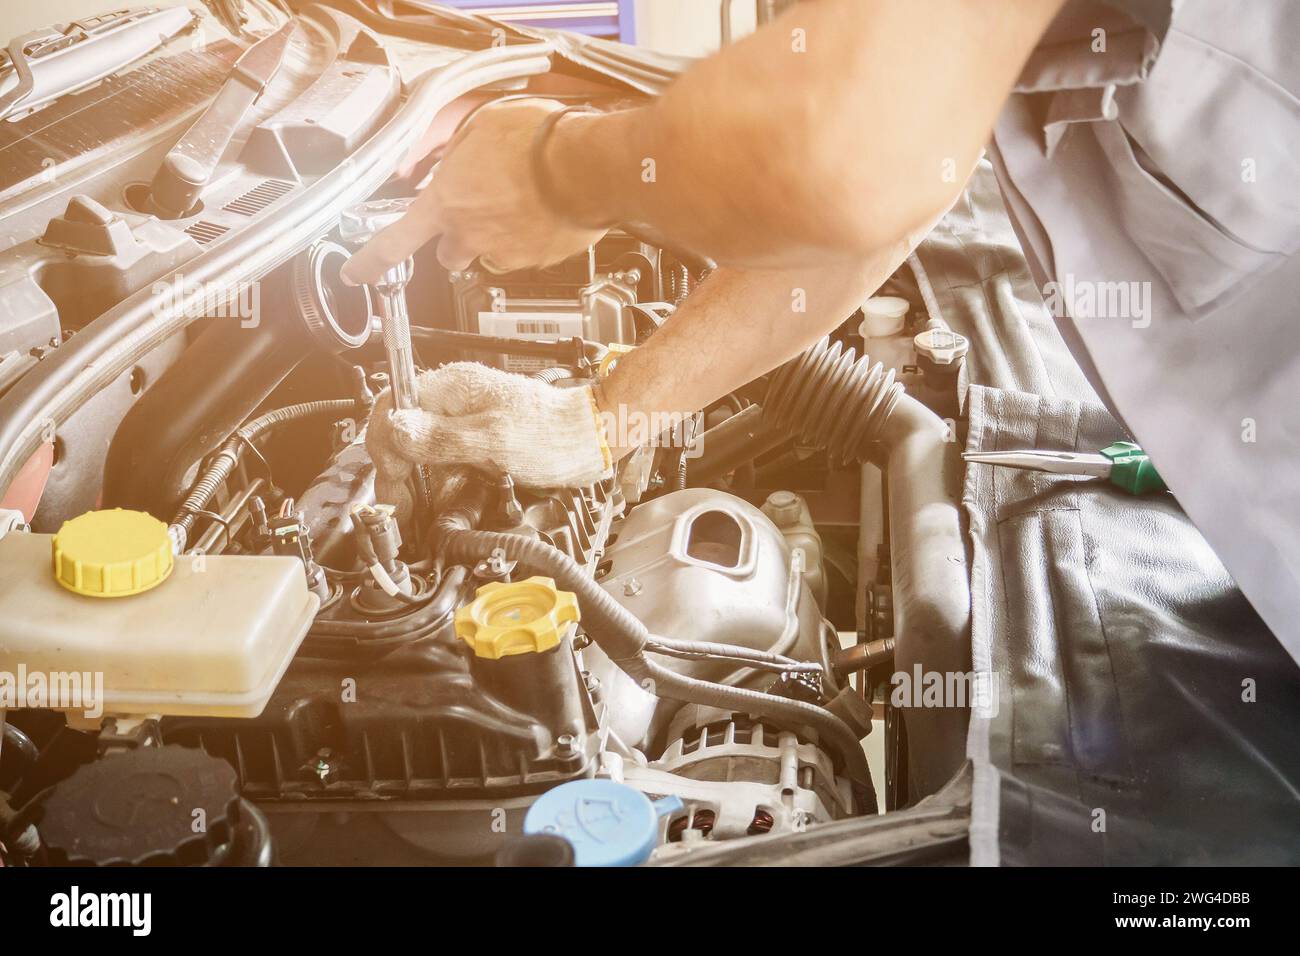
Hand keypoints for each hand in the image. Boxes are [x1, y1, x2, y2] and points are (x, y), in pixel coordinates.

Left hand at [342, 98, 609, 283]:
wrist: (587, 164)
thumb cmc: (537, 140)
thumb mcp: (479, 129)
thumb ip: (457, 155)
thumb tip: (448, 161)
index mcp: (446, 203)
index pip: (394, 243)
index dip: (369, 261)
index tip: (356, 272)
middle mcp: (471, 235)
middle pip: (449, 256)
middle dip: (456, 239)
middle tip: (474, 215)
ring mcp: (506, 252)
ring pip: (490, 254)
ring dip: (496, 237)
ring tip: (519, 204)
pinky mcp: (538, 260)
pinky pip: (526, 254)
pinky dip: (531, 237)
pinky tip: (543, 211)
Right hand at [364, 363, 611, 515]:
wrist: (592, 438)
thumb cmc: (554, 437)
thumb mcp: (492, 441)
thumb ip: (440, 438)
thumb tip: (396, 431)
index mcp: (451, 388)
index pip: (392, 410)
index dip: (385, 449)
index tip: (394, 483)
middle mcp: (454, 397)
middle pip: (403, 429)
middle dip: (396, 468)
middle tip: (401, 505)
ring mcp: (466, 415)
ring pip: (421, 444)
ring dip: (414, 476)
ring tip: (414, 508)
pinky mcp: (479, 433)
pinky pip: (445, 453)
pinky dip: (437, 476)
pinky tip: (439, 495)